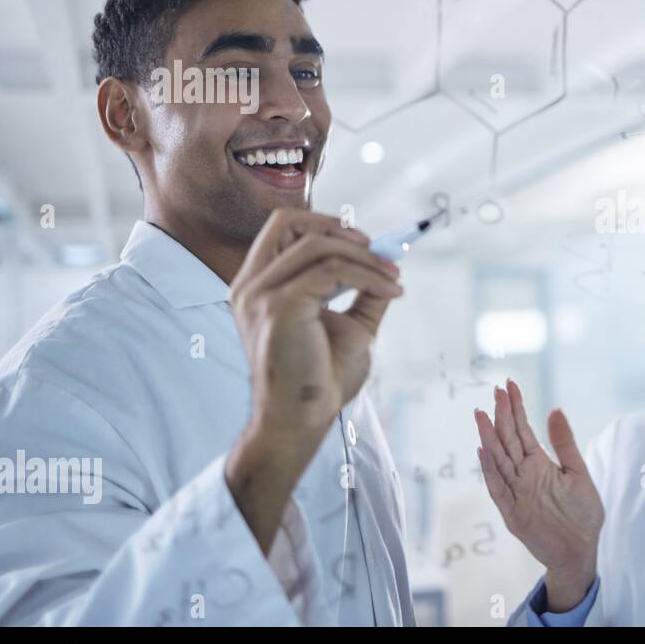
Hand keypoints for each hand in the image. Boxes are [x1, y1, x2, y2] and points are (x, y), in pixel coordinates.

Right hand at [226, 209, 402, 550]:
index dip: (326, 225)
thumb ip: (361, 294)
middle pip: (288, 222)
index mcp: (257, 286)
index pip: (282, 228)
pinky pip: (333, 271)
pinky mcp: (280, 306)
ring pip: (318, 245)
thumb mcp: (348, 326)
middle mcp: (249, 285)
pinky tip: (391, 293)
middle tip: (378, 252)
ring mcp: (259, 294)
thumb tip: (389, 266)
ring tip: (395, 280)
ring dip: (367, 259)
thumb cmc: (320, 379)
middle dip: (338, 228)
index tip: (366, 244)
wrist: (302, 421)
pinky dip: (369, 277)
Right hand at [475, 380, 603, 611]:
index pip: (522, 430)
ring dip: (490, 438)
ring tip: (482, 415)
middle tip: (495, 390)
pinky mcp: (512, 513)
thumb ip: (565, 443)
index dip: (516, 407)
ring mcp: (516, 492)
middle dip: (502, 415)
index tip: (509, 384)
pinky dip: (490, 472)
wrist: (580, 551)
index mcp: (539, 463)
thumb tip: (555, 409)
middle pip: (508, 440)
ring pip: (499, 460)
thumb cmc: (582, 514)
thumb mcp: (578, 473)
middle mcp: (524, 474)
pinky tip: (483, 452)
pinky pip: (498, 489)